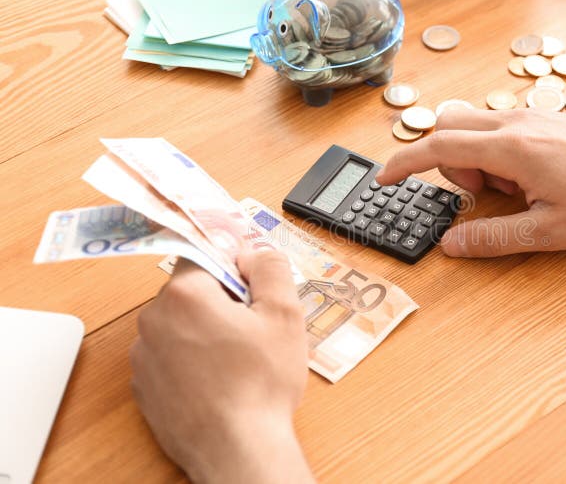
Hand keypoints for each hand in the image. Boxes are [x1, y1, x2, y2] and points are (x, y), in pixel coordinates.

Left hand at [130, 250, 313, 483]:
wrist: (237, 450)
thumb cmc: (261, 383)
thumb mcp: (284, 314)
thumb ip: (271, 268)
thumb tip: (254, 252)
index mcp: (185, 294)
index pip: (205, 255)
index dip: (235, 266)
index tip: (254, 285)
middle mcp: (153, 320)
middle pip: (192, 292)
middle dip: (223, 302)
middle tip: (254, 329)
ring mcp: (143, 357)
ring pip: (180, 326)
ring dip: (206, 333)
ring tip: (238, 361)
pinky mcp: (143, 388)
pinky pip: (170, 358)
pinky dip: (192, 362)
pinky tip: (220, 382)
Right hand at [376, 108, 565, 256]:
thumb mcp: (548, 231)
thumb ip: (493, 239)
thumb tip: (452, 245)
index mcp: (509, 147)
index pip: (437, 146)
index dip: (403, 163)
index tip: (384, 179)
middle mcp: (512, 123)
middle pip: (448, 127)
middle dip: (449, 164)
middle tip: (483, 194)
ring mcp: (526, 117)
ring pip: (471, 127)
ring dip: (475, 159)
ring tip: (513, 190)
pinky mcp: (538, 120)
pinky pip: (496, 130)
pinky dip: (494, 154)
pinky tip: (528, 178)